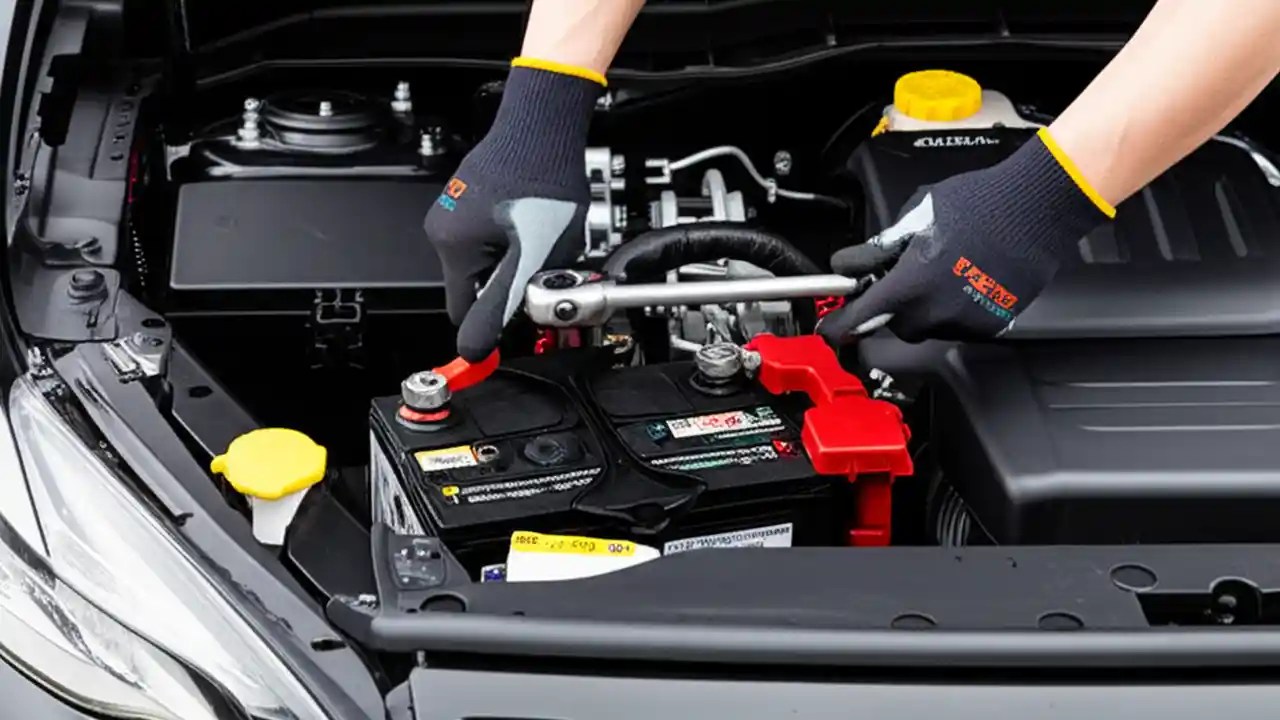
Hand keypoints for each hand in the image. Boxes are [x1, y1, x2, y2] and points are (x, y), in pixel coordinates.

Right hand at [424, 167, 586, 361]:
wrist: (546, 126)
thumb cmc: (541, 180)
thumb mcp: (530, 259)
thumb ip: (500, 308)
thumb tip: (474, 348)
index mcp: (450, 247)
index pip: (462, 312)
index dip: (493, 323)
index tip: (517, 318)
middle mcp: (444, 228)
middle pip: (478, 285)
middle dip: (512, 283)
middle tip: (542, 261)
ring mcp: (457, 209)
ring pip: (490, 260)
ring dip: (519, 258)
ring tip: (542, 234)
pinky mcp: (474, 198)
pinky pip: (495, 235)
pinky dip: (519, 235)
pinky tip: (538, 218)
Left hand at [817, 129, 1112, 345]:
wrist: (1036, 208)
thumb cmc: (978, 204)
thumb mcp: (914, 217)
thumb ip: (880, 248)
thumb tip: (851, 264)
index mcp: (909, 285)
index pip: (860, 319)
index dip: (840, 326)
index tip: (830, 330)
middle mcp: (935, 312)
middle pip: (898, 325)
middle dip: (895, 306)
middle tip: (906, 276)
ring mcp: (965, 322)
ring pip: (930, 327)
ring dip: (927, 308)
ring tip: (946, 270)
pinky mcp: (991, 324)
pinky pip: (960, 325)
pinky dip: (955, 309)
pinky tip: (967, 278)